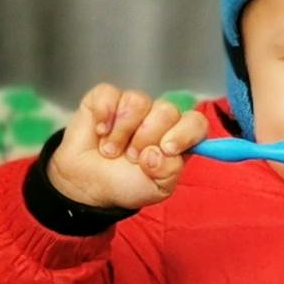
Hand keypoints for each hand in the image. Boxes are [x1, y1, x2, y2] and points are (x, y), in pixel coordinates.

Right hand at [48, 83, 205, 211]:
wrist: (87, 186)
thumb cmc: (124, 185)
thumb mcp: (155, 189)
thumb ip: (169, 173)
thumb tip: (158, 152)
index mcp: (176, 139)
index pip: (196, 123)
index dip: (184, 133)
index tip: (166, 149)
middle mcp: (158, 119)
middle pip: (167, 110)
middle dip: (146, 138)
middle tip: (131, 157)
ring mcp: (133, 107)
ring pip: (137, 102)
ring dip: (121, 132)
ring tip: (111, 150)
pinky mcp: (107, 99)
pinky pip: (109, 94)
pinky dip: (103, 115)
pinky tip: (100, 132)